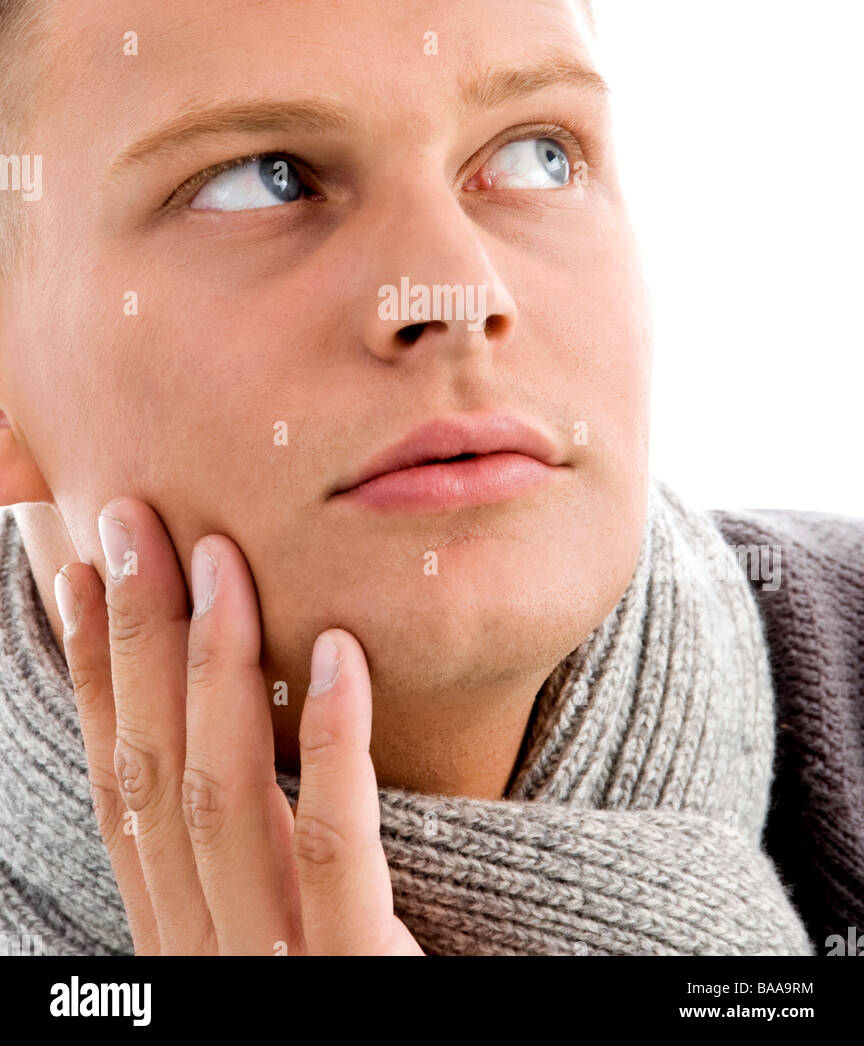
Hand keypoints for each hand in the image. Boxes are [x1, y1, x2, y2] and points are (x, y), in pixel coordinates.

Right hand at [53, 497, 424, 955]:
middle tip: (131, 522)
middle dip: (136, 638)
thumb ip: (243, 850)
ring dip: (216, 668)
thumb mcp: (266, 929)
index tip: (75, 572)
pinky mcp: (357, 976)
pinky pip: (338, 850)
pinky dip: (333, 746)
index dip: (91, 676)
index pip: (119, 783)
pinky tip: (339, 654)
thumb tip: (224, 726)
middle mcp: (202, 946)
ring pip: (223, 799)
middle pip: (154, 771)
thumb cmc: (343, 995)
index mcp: (176, 931)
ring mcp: (273, 964)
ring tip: (220, 559)